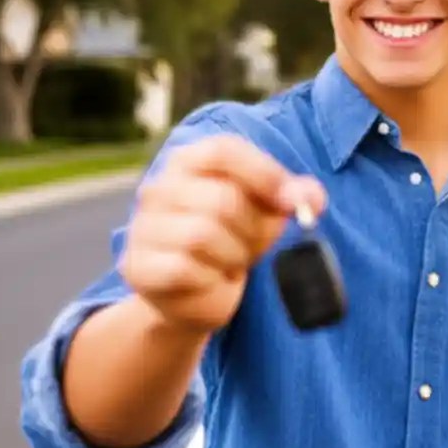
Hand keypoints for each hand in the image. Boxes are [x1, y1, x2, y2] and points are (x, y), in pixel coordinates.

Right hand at [119, 135, 326, 333]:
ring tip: (230, 263)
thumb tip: (310, 198)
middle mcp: (159, 187)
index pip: (224, 150)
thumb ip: (291, 197)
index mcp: (190, 162)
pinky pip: (185, 268)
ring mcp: (143, 226)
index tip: (292, 202)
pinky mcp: (137, 265)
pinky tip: (209, 280)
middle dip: (253, 229)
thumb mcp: (266, 214)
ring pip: (203, 234)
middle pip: (223, 198)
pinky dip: (210, 279)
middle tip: (253, 246)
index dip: (265, 174)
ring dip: (233, 256)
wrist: (195, 296)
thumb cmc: (232, 242)